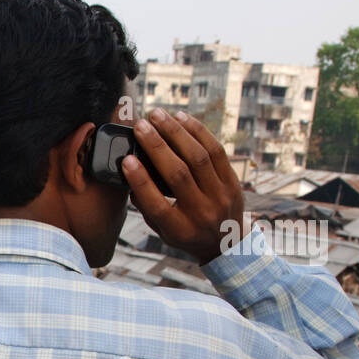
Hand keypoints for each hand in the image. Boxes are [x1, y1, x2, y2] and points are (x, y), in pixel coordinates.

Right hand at [123, 109, 244, 264]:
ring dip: (176, 132)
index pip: (157, 205)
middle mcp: (202, 213)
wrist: (227, 243)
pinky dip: (197, 131)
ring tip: (158, 115)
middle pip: (178, 175)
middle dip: (156, 146)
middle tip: (140, 126)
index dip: (140, 181)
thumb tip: (131, 171)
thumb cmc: (186, 233)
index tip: (126, 159)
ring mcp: (221, 196)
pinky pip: (216, 150)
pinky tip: (181, 118)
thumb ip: (147, 206)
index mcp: (179, 230)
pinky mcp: (232, 181)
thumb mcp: (163, 230)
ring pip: (198, 157)